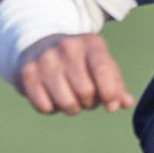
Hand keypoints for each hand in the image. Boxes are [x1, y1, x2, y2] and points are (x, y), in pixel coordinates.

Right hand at [16, 33, 134, 114]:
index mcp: (91, 43)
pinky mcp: (27, 73)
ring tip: (71, 99)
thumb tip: (126, 103)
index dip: (110, 94)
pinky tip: (52, 96)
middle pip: (85, 91)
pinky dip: (52, 109)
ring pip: (66, 102)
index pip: (103, 70)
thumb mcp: (101, 64)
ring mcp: (44, 59)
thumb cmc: (79, 61)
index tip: (111, 105)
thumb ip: (116, 85)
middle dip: (90, 103)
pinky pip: (44, 106)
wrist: (38, 45)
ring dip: (72, 108)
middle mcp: (66, 47)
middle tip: (87, 98)